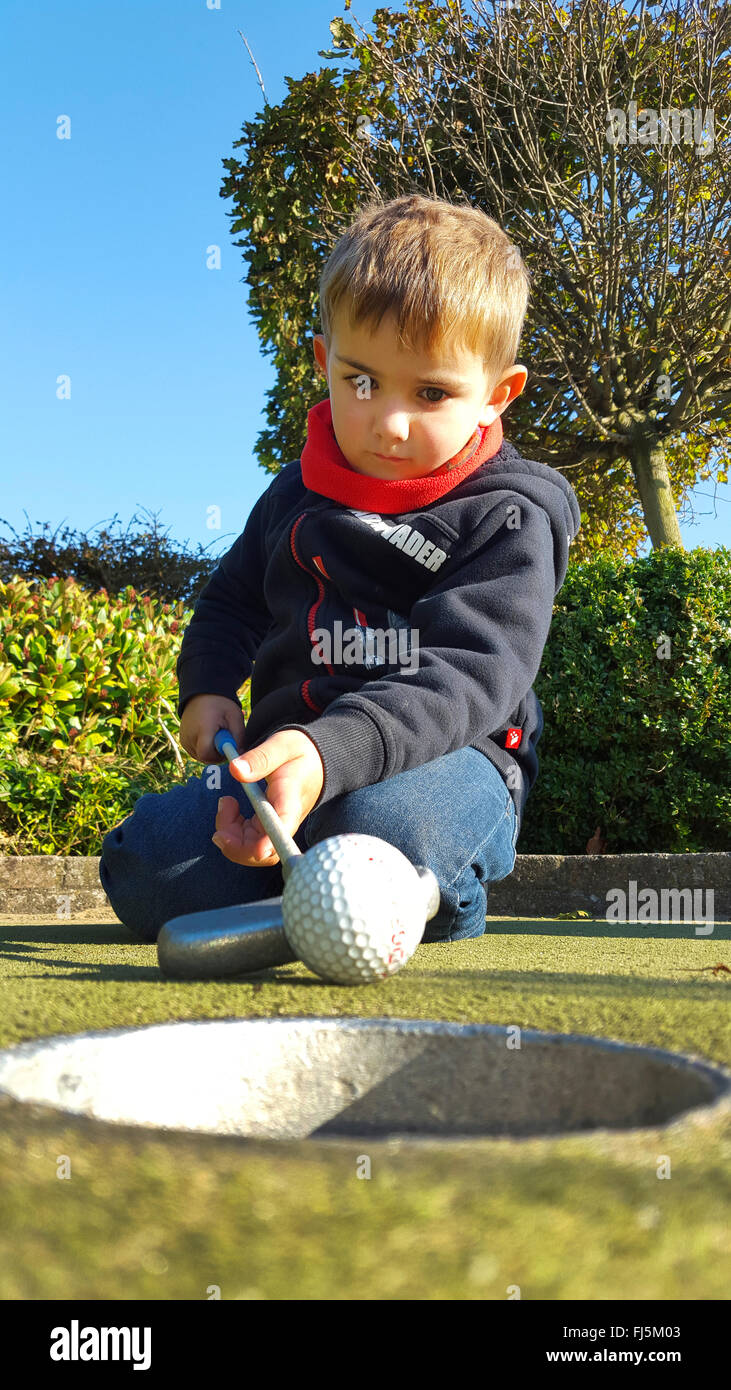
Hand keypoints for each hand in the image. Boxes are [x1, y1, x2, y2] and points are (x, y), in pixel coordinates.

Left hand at [211, 728, 324, 866]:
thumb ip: (259, 758)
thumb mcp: (281, 745)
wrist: (313, 758)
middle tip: (222, 808)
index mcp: (291, 800)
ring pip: (252, 850)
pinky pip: (248, 841)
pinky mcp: (268, 827)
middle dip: (235, 843)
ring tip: (225, 802)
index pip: (283, 828)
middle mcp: (286, 821)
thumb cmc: (299, 751)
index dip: (269, 843)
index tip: (257, 849)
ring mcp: (276, 827)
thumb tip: (235, 770)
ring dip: (230, 834)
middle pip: (263, 851)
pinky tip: (231, 807)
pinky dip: (232, 830)